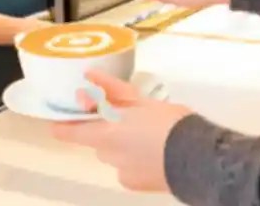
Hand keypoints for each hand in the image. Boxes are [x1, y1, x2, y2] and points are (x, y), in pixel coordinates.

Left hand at [50, 70, 193, 192]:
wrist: (198, 158)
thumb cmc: (170, 123)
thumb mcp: (141, 101)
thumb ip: (112, 90)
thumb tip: (89, 76)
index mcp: (105, 133)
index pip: (67, 131)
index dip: (62, 123)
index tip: (62, 116)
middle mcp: (107, 155)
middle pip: (96, 138)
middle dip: (107, 127)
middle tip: (127, 116)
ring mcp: (119, 171)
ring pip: (113, 153)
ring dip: (121, 143)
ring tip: (146, 134)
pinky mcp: (132, 183)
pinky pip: (126, 167)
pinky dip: (133, 159)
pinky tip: (151, 153)